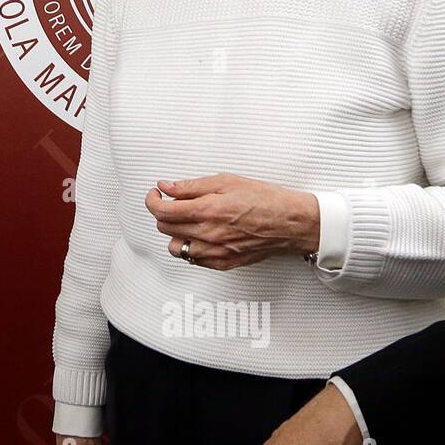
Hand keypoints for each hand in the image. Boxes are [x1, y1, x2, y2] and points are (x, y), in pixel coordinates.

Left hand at [145, 173, 319, 270]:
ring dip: (175, 232)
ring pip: (176, 247)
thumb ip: (192, 186)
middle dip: (164, 213)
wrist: (292, 222)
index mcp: (208, 210)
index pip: (162, 211)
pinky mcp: (224, 263)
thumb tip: (166, 187)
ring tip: (188, 221)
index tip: (156, 194)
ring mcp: (215, 252)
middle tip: (174, 203)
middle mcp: (208, 234)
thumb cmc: (265, 199)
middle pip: (165, 228)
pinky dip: (191, 246)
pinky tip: (201, 235)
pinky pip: (193, 259)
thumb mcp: (227, 181)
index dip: (152, 201)